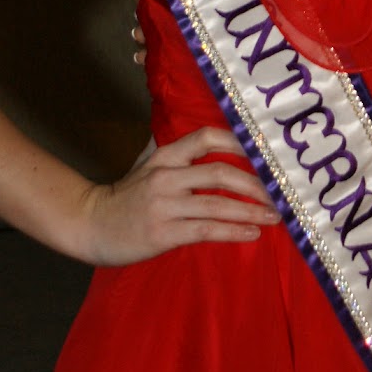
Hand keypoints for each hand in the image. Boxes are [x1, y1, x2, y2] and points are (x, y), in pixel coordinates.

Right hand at [77, 127, 280, 265]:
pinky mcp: (162, 233)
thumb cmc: (126, 198)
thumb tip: (224, 153)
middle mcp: (166, 176)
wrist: (89, 224)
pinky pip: (205, 230)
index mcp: (165, 157)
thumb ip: (181, 160)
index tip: (266, 152)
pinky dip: (232, 231)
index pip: (206, 137)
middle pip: (219, 172)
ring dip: (251, 210)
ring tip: (275, 216)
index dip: (238, 141)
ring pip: (217, 204)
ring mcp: (163, 205)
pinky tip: (251, 234)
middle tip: (281, 192)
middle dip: (256, 183)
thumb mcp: (150, 168)